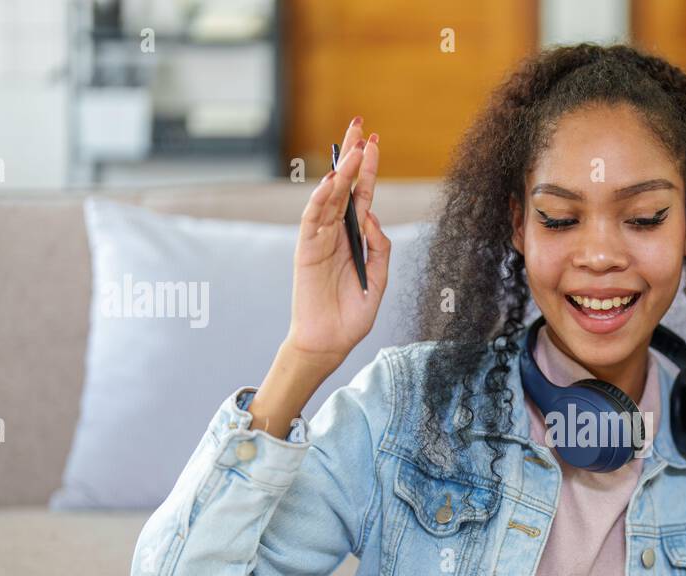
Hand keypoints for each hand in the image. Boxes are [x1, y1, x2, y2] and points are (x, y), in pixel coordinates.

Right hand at [286, 116, 390, 367]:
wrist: (330, 340)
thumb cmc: (353, 312)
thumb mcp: (378, 278)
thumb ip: (379, 247)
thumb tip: (371, 215)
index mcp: (355, 235)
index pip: (362, 194)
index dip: (368, 168)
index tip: (375, 141)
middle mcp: (336, 231)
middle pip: (344, 186)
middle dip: (351, 155)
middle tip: (359, 125)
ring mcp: (320, 238)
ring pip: (330, 197)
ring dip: (342, 172)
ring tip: (354, 149)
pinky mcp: (306, 249)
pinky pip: (312, 219)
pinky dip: (320, 199)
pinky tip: (332, 182)